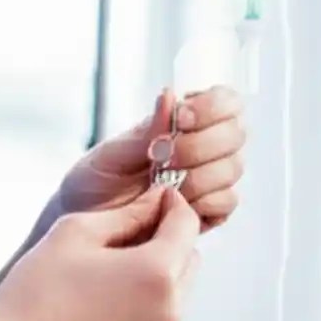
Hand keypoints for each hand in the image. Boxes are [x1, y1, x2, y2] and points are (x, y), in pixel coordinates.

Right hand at [0, 187, 201, 320]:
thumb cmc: (38, 292)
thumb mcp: (76, 232)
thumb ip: (126, 213)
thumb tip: (154, 201)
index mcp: (157, 273)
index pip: (187, 224)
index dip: (171, 202)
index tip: (153, 196)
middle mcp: (169, 309)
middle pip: (190, 257)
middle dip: (168, 237)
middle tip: (126, 229)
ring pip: (178, 288)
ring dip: (158, 269)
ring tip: (111, 264)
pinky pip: (160, 314)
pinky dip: (146, 298)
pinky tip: (106, 293)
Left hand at [55, 86, 246, 232]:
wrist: (84, 224)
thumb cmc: (94, 184)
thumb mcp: (112, 155)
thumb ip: (146, 131)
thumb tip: (170, 96)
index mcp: (185, 122)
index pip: (226, 101)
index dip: (212, 107)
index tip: (180, 118)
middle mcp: (205, 148)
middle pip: (235, 133)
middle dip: (199, 146)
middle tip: (162, 159)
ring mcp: (210, 181)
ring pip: (232, 168)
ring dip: (197, 176)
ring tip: (161, 185)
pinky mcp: (209, 213)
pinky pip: (226, 203)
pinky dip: (202, 203)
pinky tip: (174, 204)